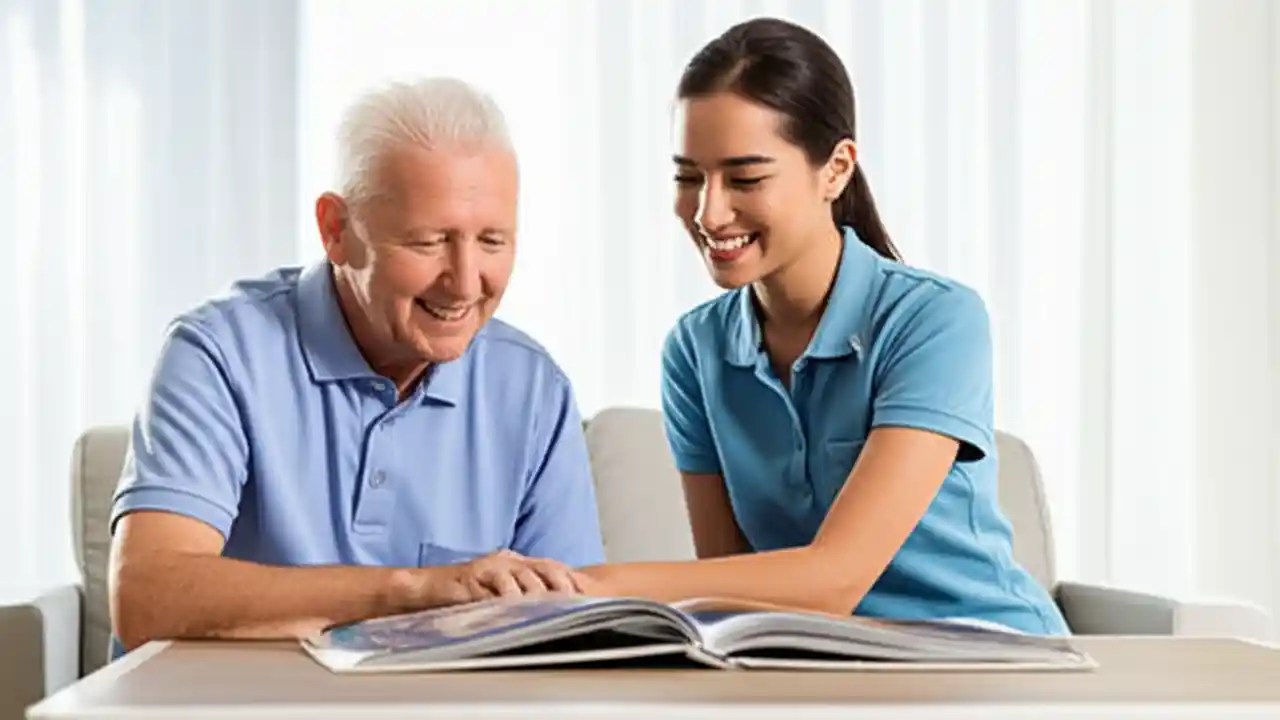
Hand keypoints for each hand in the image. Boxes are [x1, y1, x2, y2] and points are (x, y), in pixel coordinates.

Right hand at [396, 550, 583, 609]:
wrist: (426, 590)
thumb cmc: (461, 596)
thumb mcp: (495, 592)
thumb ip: (518, 596)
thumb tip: (548, 612)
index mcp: (513, 562)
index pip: (550, 567)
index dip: (568, 581)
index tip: (582, 597)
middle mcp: (505, 561)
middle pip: (543, 570)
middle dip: (560, 588)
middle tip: (572, 606)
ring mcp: (490, 567)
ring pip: (524, 578)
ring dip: (539, 596)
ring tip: (551, 611)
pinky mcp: (474, 577)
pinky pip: (498, 587)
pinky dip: (511, 599)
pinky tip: (518, 610)